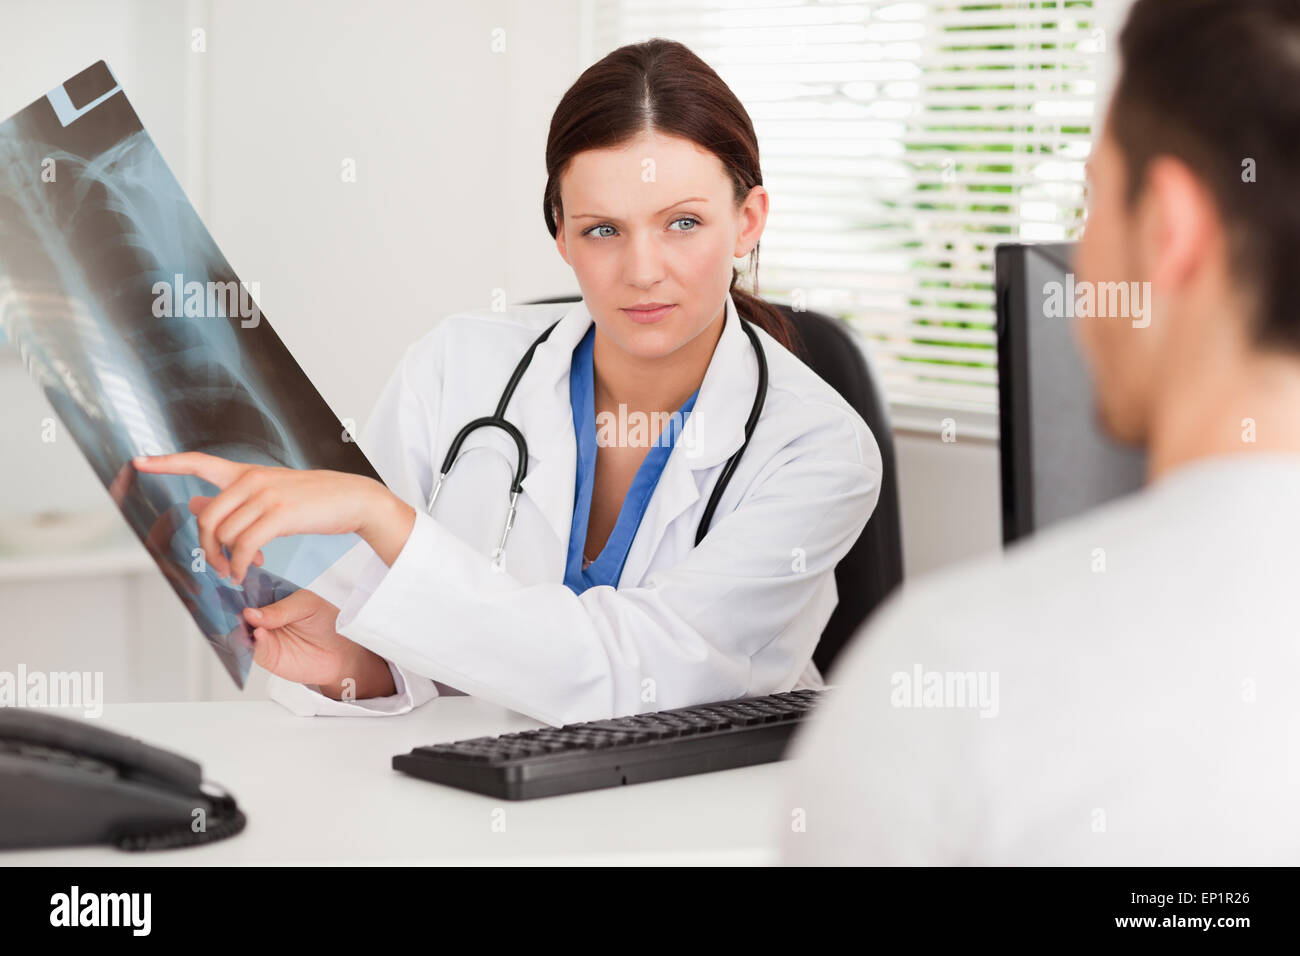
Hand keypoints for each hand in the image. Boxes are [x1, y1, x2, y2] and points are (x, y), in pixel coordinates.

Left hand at [132, 451, 412, 584]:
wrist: (353, 499)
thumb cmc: (314, 500)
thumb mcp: (271, 495)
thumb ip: (235, 502)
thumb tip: (196, 506)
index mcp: (247, 473)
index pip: (199, 462)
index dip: (167, 463)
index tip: (139, 462)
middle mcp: (252, 479)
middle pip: (207, 518)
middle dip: (208, 548)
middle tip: (220, 566)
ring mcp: (266, 495)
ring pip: (224, 534)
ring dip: (226, 561)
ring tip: (239, 570)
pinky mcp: (280, 513)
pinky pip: (244, 546)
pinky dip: (241, 564)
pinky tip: (248, 571)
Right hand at [245, 588, 395, 698]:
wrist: (341, 652)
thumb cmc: (327, 623)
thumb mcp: (307, 605)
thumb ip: (280, 609)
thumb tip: (251, 612)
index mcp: (272, 599)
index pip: (250, 591)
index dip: (241, 589)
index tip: (234, 584)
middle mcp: (263, 618)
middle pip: (240, 613)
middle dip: (235, 609)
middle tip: (237, 605)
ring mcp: (262, 637)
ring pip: (241, 632)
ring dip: (241, 628)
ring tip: (249, 621)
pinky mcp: (266, 656)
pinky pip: (253, 650)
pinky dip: (254, 643)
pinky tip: (260, 635)